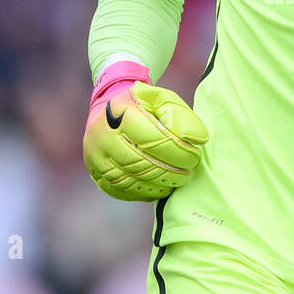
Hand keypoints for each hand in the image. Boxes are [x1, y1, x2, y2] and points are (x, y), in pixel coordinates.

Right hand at [83, 60, 208, 199]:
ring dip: (158, 185)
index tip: (194, 157)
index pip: (153, 139)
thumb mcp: (161, 100)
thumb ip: (180, 115)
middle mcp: (103, 135)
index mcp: (121, 113)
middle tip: (186, 173)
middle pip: (140, 163)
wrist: (109, 110)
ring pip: (130, 180)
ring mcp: (96, 156)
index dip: (177, 152)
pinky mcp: (96, 173)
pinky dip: (144, 193)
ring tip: (176, 181)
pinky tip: (159, 188)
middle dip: (169, 172)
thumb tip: (198, 138)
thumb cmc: (142, 106)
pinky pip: (121, 190)